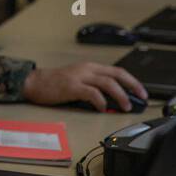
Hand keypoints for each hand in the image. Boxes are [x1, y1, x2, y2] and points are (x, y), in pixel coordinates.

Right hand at [23, 62, 147, 111]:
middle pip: (116, 74)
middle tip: (141, 97)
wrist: (34, 83)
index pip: (117, 71)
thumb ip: (94, 88)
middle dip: (132, 85)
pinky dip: (100, 100)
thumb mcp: (78, 82)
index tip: (141, 92)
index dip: (132, 81)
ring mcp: (79, 77)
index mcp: (90, 68)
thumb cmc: (55, 84)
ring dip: (120, 95)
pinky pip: (91, 92)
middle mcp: (87, 69)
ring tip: (126, 106)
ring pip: (107, 83)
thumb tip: (112, 103)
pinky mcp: (71, 86)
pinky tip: (103, 108)